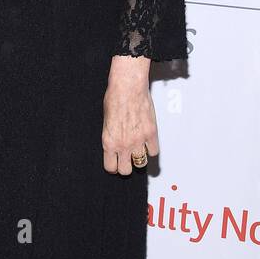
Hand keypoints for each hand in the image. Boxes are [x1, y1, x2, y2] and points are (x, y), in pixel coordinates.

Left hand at [102, 58, 158, 174]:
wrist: (128, 88)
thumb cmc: (115, 99)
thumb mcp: (106, 122)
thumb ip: (111, 137)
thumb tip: (115, 144)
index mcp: (109, 142)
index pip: (111, 167)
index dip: (113, 167)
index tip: (115, 164)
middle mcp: (123, 144)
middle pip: (126, 170)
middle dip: (126, 166)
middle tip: (127, 160)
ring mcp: (138, 140)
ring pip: (141, 162)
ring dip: (139, 158)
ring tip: (138, 151)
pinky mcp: (151, 133)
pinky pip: (153, 151)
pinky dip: (151, 149)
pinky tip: (147, 143)